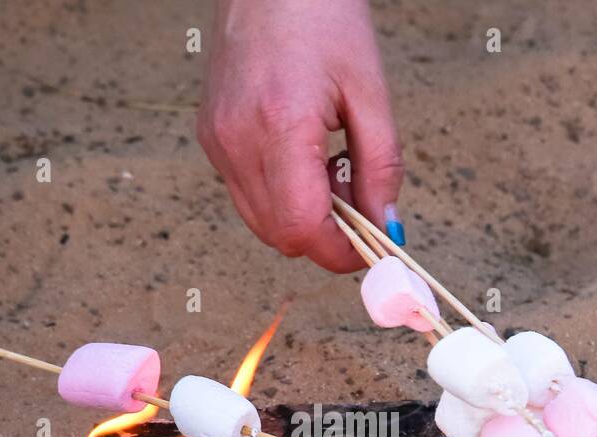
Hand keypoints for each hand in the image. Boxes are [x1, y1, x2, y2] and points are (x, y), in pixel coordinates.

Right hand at [197, 0, 403, 272]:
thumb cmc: (321, 16)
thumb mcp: (369, 91)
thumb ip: (380, 167)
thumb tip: (386, 226)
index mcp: (280, 126)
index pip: (301, 228)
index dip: (338, 252)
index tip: (369, 248)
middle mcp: (237, 140)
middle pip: (279, 234)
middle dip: (324, 234)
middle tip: (357, 196)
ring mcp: (217, 141)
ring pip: (261, 221)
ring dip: (302, 216)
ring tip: (330, 168)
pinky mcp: (210, 137)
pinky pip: (247, 193)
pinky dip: (280, 194)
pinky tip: (303, 156)